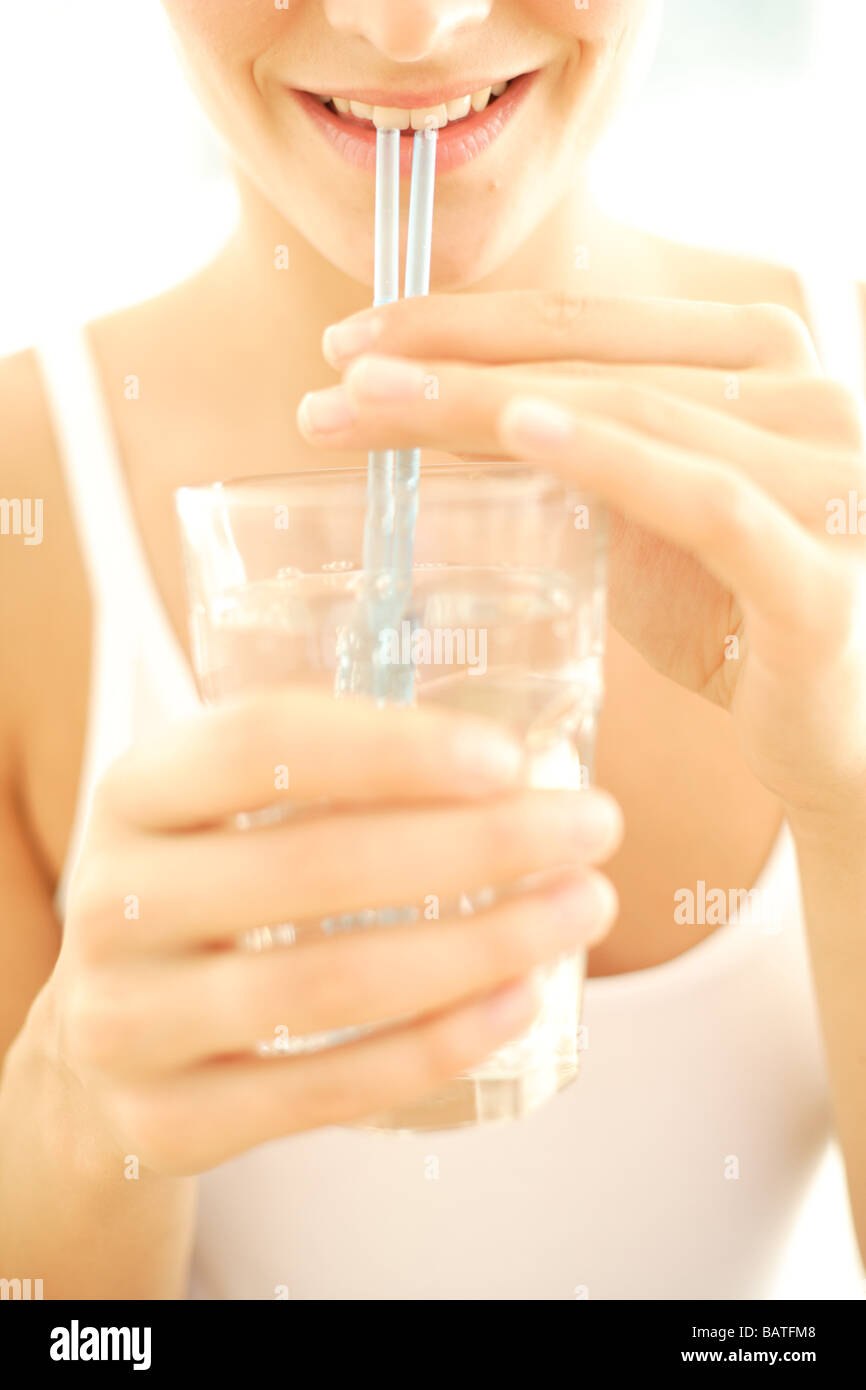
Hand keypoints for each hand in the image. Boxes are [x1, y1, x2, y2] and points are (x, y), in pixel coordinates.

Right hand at [48, 688, 619, 1173]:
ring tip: (584, 908)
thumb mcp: (225, 808)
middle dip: (480, 844)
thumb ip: (326, 772)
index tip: (512, 759)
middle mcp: (111, 901)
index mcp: (133, 791)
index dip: (391, 748)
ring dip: (482, 944)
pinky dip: (437, 1044)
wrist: (109, 1035)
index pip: (260, 745)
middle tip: (594, 827)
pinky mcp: (168, 1121)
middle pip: (314, 865)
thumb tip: (514, 762)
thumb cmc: (213, 888)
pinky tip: (521, 1000)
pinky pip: (323, 1089)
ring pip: (330, 983)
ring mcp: (128, 1022)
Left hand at [300, 291, 865, 819]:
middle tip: (335, 373)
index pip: (592, 318)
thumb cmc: (740, 620)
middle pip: (598, 357)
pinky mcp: (821, 575)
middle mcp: (811, 393)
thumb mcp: (646, 519)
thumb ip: (576, 457)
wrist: (848, 735)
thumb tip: (444, 415)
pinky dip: (611, 462)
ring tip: (373, 406)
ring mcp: (830, 476)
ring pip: (636, 412)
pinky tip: (518, 432)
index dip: (469, 319)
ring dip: (487, 402)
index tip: (359, 339)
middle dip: (452, 359)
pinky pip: (707, 503)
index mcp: (765, 361)